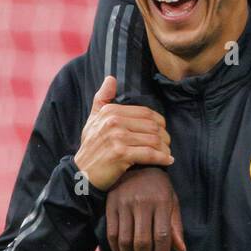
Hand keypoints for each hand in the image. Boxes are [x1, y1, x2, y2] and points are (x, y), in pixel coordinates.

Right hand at [75, 77, 172, 191]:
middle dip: (164, 137)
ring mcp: (117, 138)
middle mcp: (113, 122)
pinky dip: (162, 158)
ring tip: (167, 153)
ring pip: (153, 140)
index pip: (146, 113)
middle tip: (167, 145)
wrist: (82, 173)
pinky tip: (168, 161)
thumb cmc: (91, 147)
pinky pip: (149, 154)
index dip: (159, 122)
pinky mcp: (120, 154)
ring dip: (165, 149)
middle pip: (152, 126)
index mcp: (110, 111)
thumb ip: (102, 99)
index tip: (163, 132)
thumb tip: (111, 78)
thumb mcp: (93, 119)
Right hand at [106, 166, 185, 250]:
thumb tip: (181, 250)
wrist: (136, 164)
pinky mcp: (111, 206)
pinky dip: (116, 250)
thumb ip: (175, 226)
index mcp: (162, 203)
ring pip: (125, 240)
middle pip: (142, 241)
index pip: (162, 236)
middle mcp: (142, 204)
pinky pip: (111, 233)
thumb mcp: (172, 201)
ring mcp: (124, 205)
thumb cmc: (159, 187)